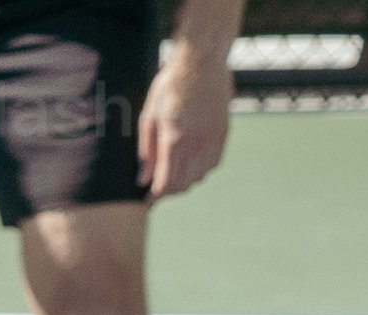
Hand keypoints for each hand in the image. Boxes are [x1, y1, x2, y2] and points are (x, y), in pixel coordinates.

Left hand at [140, 38, 229, 194]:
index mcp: (174, 139)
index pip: (166, 182)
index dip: (155, 196)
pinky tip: (191, 164)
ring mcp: (213, 137)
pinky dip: (202, 170)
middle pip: (184, 184)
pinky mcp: (224, 130)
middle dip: (169, 191)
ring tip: (174, 175)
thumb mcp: (149, 116)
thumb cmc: (171, 85)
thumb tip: (143, 179)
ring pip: (201, 176)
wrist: (202, 60)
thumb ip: (146, 151)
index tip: (147, 200)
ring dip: (186, 181)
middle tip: (158, 188)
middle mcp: (196, 142)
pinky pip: (214, 162)